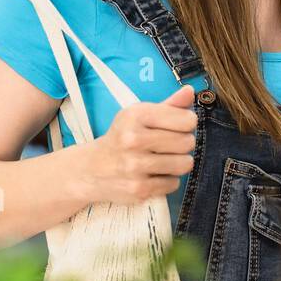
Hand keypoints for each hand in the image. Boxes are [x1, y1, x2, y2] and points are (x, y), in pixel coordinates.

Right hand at [80, 85, 197, 203]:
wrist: (90, 169)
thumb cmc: (122, 138)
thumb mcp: (139, 116)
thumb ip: (169, 105)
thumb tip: (190, 92)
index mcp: (136, 115)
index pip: (187, 120)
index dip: (187, 124)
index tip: (177, 127)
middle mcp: (133, 139)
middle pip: (187, 142)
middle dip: (183, 144)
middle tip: (169, 145)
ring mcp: (135, 165)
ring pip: (184, 164)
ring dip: (179, 163)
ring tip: (164, 160)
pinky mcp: (138, 188)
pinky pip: (174, 184)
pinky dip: (168, 180)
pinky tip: (154, 174)